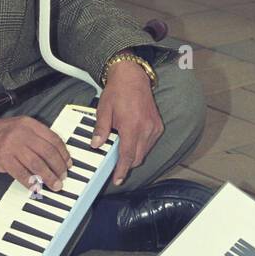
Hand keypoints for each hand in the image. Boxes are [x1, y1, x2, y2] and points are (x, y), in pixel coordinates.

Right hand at [0, 115, 72, 191]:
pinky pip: (22, 173)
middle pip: (47, 152)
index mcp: (28, 123)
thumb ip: (36, 137)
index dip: (64, 154)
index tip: (68, 164)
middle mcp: (21, 132)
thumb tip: (57, 156)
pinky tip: (37, 188)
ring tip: (55, 185)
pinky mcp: (3, 158)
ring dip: (49, 176)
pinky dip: (31, 182)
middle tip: (63, 178)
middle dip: (59, 167)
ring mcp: (11, 145)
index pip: (53, 138)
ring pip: (37, 163)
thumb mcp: (19, 128)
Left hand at [91, 62, 163, 185]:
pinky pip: (150, 143)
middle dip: (127, 164)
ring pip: (145, 151)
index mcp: (131, 126)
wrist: (133, 76)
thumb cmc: (118, 91)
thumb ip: (101, 129)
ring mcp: (154, 127)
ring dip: (134, 155)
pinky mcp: (158, 125)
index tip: (117, 179)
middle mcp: (146, 128)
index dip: (122, 170)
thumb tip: (96, 145)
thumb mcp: (104, 109)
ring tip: (122, 150)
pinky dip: (141, 146)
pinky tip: (132, 140)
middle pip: (137, 157)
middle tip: (115, 167)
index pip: (127, 155)